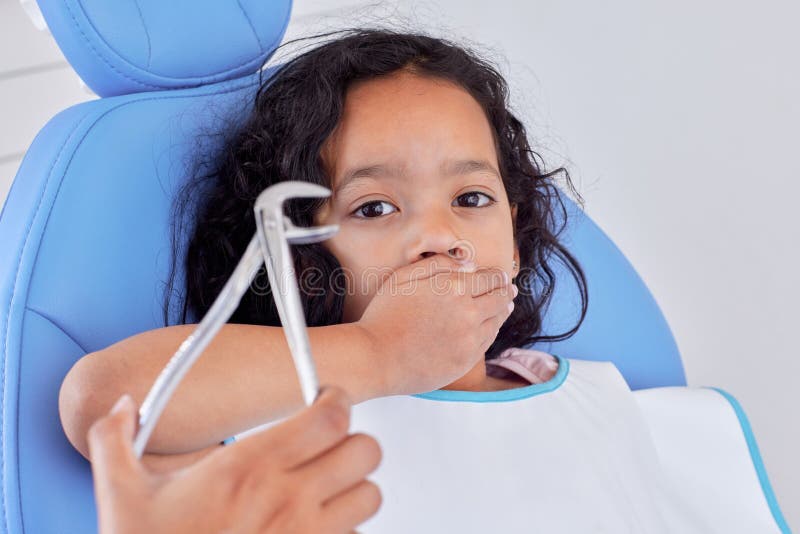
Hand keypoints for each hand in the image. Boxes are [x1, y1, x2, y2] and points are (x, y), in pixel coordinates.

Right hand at [88, 387, 381, 533]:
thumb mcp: (120, 495)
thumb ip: (114, 440)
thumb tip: (123, 408)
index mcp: (247, 469)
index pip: (329, 416)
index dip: (335, 400)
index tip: (324, 399)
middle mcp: (286, 501)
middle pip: (365, 449)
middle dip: (349, 440)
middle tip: (326, 443)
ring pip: (370, 494)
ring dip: (354, 485)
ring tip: (326, 484)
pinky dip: (346, 525)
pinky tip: (316, 522)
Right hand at [356, 253, 515, 395]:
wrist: (377, 357)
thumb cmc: (384, 315)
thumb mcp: (404, 277)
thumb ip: (438, 265)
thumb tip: (468, 263)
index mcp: (454, 287)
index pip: (489, 278)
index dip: (496, 276)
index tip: (500, 276)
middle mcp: (468, 311)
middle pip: (499, 298)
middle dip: (505, 291)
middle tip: (510, 289)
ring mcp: (469, 337)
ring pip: (497, 320)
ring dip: (503, 310)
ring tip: (506, 305)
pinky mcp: (466, 359)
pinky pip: (488, 341)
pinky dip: (493, 329)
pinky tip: (492, 326)